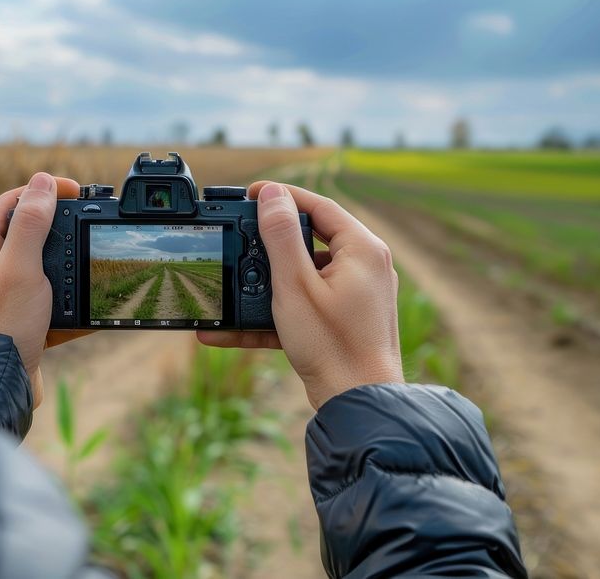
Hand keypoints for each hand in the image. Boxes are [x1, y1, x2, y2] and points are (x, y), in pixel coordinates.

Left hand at [0, 172, 89, 408]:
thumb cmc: (0, 326)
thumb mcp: (20, 267)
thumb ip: (31, 223)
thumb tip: (43, 182)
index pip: (14, 200)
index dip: (45, 190)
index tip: (77, 191)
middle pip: (31, 230)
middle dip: (63, 226)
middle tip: (91, 225)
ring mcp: (7, 291)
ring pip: (46, 264)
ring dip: (70, 263)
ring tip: (92, 264)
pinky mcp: (22, 315)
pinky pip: (53, 297)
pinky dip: (72, 297)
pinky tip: (90, 301)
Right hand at [198, 181, 403, 409]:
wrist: (358, 404)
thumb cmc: (332, 346)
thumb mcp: (295, 285)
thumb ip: (280, 236)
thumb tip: (272, 195)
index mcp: (362, 249)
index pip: (319, 205)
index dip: (281, 196)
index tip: (249, 194)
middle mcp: (367, 266)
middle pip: (311, 238)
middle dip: (269, 242)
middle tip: (239, 235)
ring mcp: (358, 295)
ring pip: (304, 276)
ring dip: (267, 283)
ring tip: (233, 285)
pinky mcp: (346, 320)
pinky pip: (307, 305)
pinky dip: (277, 312)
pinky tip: (234, 328)